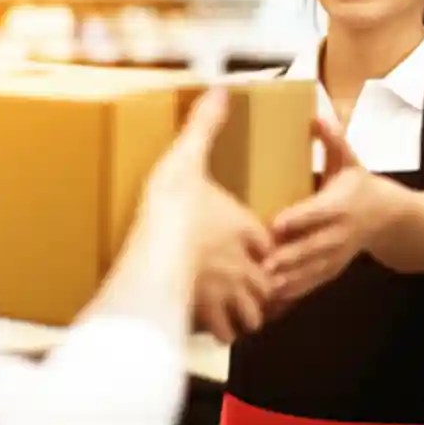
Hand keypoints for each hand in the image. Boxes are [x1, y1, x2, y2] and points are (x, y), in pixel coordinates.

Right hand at [140, 89, 273, 343]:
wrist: (155, 251)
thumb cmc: (171, 207)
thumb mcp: (187, 156)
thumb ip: (204, 127)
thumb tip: (219, 92)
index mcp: (245, 228)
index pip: (268, 243)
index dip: (261, 248)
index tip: (252, 248)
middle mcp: (245, 264)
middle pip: (267, 282)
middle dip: (260, 286)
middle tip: (244, 283)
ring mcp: (228, 292)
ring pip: (253, 313)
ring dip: (246, 313)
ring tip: (232, 309)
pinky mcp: (208, 314)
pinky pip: (224, 332)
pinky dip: (219, 331)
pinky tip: (206, 324)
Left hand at [266, 118, 397, 302]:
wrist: (396, 221)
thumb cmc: (363, 185)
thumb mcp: (351, 160)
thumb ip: (333, 140)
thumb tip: (316, 116)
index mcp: (343, 203)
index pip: (319, 212)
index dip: (299, 219)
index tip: (275, 224)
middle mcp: (341, 232)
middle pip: (312, 248)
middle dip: (287, 257)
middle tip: (259, 263)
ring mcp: (337, 255)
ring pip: (311, 271)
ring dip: (287, 280)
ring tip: (260, 286)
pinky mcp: (331, 270)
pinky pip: (311, 285)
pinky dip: (292, 294)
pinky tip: (269, 302)